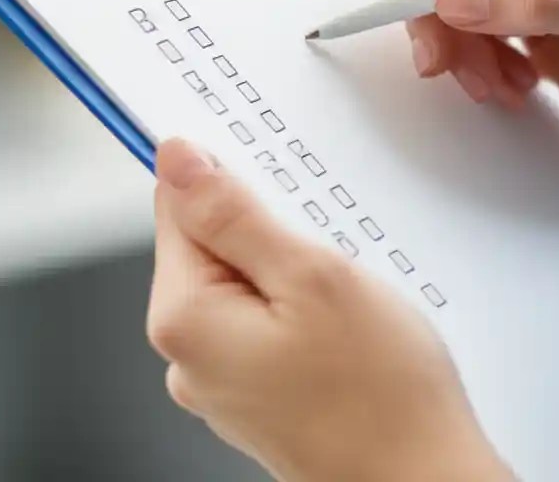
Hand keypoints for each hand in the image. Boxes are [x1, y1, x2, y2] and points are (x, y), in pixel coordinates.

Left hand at [146, 139, 512, 481]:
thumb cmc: (380, 397)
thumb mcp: (311, 276)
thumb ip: (234, 214)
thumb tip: (179, 161)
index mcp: (186, 319)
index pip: (177, 207)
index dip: (234, 182)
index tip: (284, 189)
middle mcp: (190, 357)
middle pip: (213, 248)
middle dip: (273, 233)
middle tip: (332, 252)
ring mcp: (224, 382)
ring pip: (248, 286)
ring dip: (295, 274)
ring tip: (349, 300)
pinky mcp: (260, 395)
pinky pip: (270, 326)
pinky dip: (306, 313)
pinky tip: (349, 330)